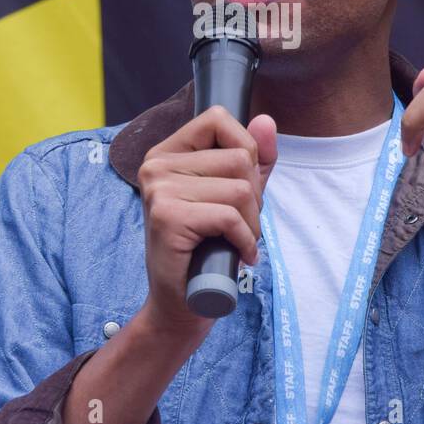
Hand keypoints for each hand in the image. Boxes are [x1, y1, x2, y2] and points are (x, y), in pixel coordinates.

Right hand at [137, 106, 277, 335]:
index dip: (245, 150)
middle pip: (239, 158)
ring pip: (240, 189)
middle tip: (237, 225)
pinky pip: (230, 216)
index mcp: (167, 153)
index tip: (240, 187)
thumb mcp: (236, 196)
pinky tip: (237, 256)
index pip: (217, 118)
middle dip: (253, 197)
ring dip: (251, 223)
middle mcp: (156, 165)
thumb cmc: (208, 248)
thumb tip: (266, 121)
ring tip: (235, 242)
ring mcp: (159, 190)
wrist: (182, 304)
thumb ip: (253, 158)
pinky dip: (245, 241)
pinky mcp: (167, 217)